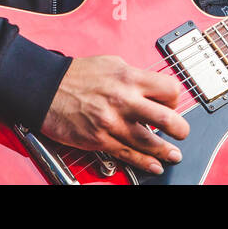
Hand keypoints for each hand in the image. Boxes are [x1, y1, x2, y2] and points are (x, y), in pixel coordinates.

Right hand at [39, 55, 188, 175]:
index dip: (174, 99)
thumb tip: (151, 87)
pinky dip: (144, 162)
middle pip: (166, 118)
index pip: (169, 89)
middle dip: (180, 129)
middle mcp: (123, 99)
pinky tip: (154, 165)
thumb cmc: (77, 75)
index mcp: (129, 77)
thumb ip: (133, 75)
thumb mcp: (111, 63)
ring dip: (166, 151)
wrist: (45, 88)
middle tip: (182, 132)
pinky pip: (127, 153)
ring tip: (175, 155)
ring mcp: (111, 121)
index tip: (171, 105)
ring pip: (149, 141)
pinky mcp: (99, 139)